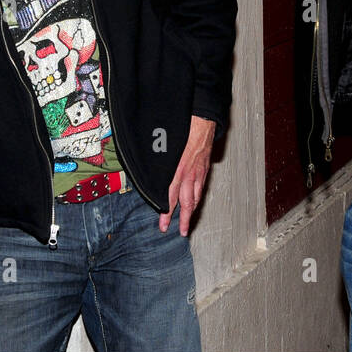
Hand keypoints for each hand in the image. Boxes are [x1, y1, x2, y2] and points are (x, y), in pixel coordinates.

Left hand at [158, 116, 216, 235]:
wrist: (203, 119)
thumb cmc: (184, 128)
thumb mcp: (165, 145)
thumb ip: (158, 161)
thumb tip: (146, 169)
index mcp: (178, 169)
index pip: (170, 197)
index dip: (167, 213)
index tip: (164, 225)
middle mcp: (190, 173)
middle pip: (187, 202)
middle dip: (184, 219)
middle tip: (182, 232)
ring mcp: (199, 171)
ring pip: (196, 196)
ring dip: (192, 211)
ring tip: (189, 221)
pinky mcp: (205, 166)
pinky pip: (202, 186)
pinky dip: (199, 196)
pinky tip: (197, 200)